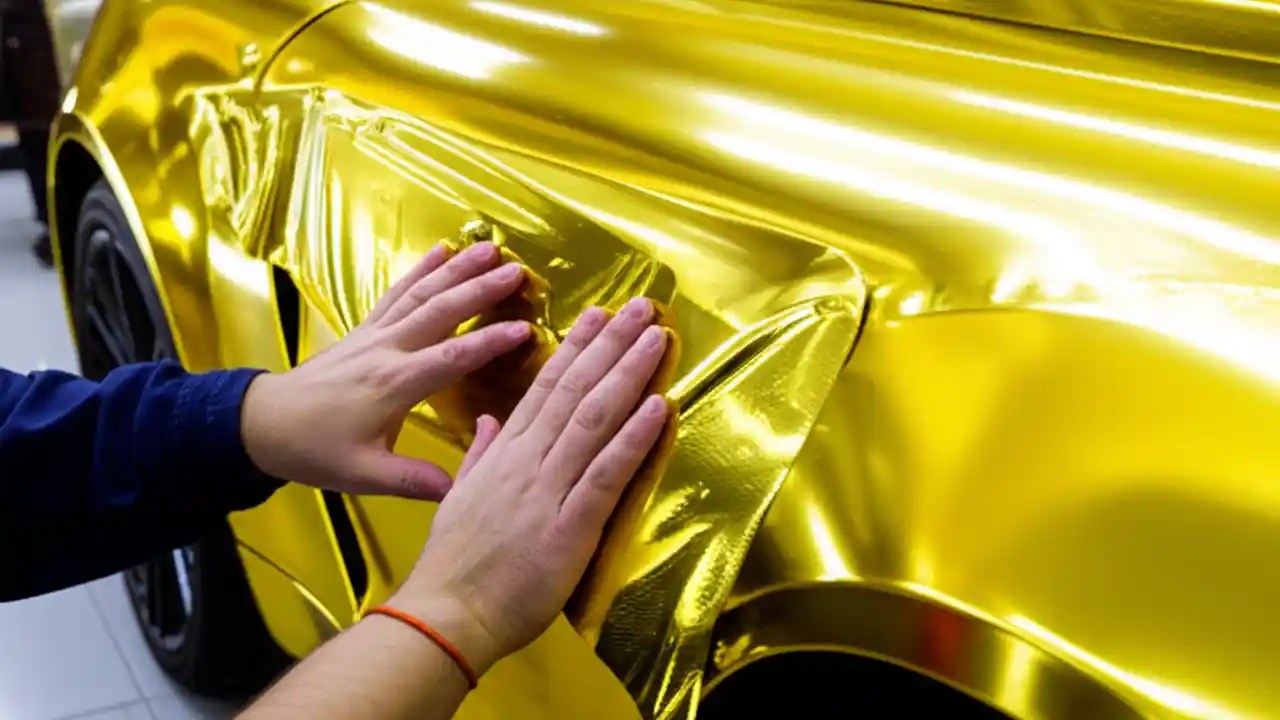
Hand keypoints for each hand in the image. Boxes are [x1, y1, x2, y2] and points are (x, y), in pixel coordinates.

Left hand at [241, 242, 531, 500]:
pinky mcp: (364, 329)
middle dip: (480, 290)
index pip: (451, 358)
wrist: (264, 424)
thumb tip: (460, 487)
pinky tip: (443, 250)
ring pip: (421, 294)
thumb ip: (412, 480)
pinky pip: (397, 292)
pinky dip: (421, 269)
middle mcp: (387, 350)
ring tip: (491, 248)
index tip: (526, 329)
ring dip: (457, 269)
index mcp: (394, 385)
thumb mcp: (362, 476)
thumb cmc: (315, 450)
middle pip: (440, 312)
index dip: (489, 342)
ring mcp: (374, 334)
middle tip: (518, 272)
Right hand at [389, 298, 671, 673]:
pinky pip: (607, 473)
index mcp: (504, 453)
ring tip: (656, 337)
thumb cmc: (454, 565)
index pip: (544, 387)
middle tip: (641, 306)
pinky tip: (660, 405)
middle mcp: (527, 460)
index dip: (576, 347)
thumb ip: (479, 454)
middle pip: (574, 390)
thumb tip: (491, 420)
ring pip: (594, 419)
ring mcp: (548, 490)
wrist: (445, 615)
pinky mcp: (570, 525)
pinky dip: (634, 437)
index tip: (598, 314)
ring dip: (629, 374)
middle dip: (610, 344)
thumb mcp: (461, 497)